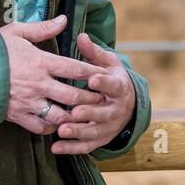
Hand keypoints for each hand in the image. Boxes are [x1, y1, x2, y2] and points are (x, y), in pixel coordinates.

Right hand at [0, 15, 109, 134]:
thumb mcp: (18, 32)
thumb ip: (43, 28)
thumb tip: (64, 19)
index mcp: (41, 62)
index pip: (75, 68)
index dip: (93, 72)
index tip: (104, 74)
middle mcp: (38, 84)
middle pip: (73, 95)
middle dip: (90, 98)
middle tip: (101, 99)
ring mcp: (28, 102)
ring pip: (59, 114)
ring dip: (73, 116)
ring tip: (83, 114)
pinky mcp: (17, 115)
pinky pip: (39, 127)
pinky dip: (50, 127)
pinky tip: (57, 124)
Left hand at [49, 33, 135, 154]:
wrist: (128, 106)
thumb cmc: (112, 80)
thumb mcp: (108, 64)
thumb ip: (94, 53)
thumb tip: (81, 36)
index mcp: (119, 87)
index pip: (112, 85)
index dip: (103, 83)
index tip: (92, 79)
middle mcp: (116, 109)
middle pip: (104, 112)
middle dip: (89, 112)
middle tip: (75, 111)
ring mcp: (109, 126)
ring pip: (94, 131)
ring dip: (79, 132)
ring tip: (62, 130)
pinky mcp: (100, 139)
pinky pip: (85, 146)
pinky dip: (71, 148)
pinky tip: (56, 147)